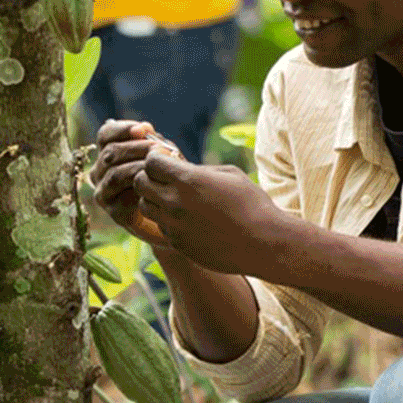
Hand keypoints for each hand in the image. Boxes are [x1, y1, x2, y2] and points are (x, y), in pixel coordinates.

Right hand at [90, 120, 178, 243]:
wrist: (173, 215)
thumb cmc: (166, 179)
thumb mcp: (161, 155)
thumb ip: (152, 140)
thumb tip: (144, 128)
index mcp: (108, 153)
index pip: (105, 134)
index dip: (122, 129)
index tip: (144, 129)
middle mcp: (100, 172)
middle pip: (110, 153)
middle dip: (136, 148)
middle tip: (158, 149)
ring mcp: (105, 193)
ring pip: (114, 174)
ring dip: (138, 167)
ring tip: (159, 166)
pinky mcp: (114, 212)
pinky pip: (122, 197)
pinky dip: (139, 189)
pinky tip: (154, 185)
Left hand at [132, 150, 288, 273]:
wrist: (263, 243)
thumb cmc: (252, 204)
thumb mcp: (229, 174)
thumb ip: (199, 169)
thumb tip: (182, 168)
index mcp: (188, 180)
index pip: (150, 162)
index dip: (157, 158)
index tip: (168, 160)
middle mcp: (175, 203)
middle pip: (140, 183)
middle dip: (150, 177)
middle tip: (166, 178)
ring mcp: (174, 226)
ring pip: (145, 207)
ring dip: (154, 199)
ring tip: (175, 199)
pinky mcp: (178, 244)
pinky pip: (160, 227)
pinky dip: (167, 220)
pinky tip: (188, 219)